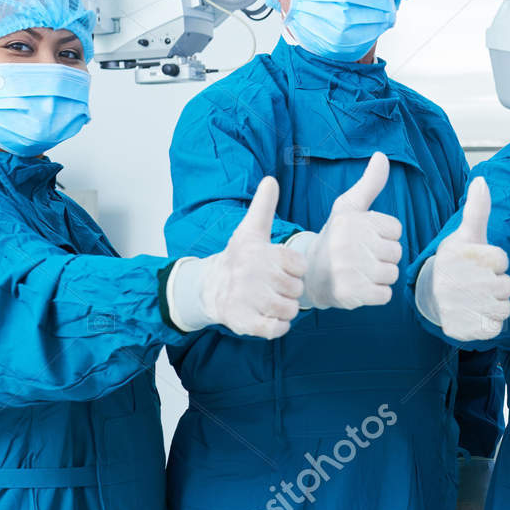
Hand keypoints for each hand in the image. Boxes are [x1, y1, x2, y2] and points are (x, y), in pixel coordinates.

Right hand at [178, 176, 306, 338]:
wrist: (210, 287)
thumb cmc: (239, 258)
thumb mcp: (251, 230)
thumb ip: (263, 207)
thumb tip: (270, 179)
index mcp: (260, 252)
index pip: (300, 266)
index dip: (294, 270)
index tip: (280, 268)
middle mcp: (252, 274)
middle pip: (296, 289)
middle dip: (289, 290)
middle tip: (274, 286)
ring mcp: (247, 299)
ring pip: (289, 310)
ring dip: (285, 309)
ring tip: (271, 300)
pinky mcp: (243, 322)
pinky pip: (276, 329)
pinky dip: (277, 326)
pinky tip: (268, 316)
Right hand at [302, 152, 402, 309]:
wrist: (309, 276)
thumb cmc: (336, 238)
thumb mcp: (348, 207)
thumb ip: (370, 183)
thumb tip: (382, 155)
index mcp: (350, 220)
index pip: (395, 229)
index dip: (384, 236)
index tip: (364, 239)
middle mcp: (346, 243)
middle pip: (396, 252)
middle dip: (384, 257)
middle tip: (362, 258)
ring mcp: (347, 269)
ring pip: (392, 274)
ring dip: (381, 276)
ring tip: (361, 272)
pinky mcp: (350, 293)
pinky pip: (385, 295)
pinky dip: (377, 294)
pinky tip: (360, 287)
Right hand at [422, 178, 509, 341]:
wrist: (431, 293)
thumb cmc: (457, 260)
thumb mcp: (467, 234)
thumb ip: (478, 210)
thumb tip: (481, 180)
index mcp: (459, 256)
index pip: (502, 260)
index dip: (498, 262)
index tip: (482, 262)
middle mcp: (454, 282)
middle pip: (507, 286)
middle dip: (500, 284)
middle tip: (482, 281)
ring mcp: (456, 308)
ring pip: (504, 309)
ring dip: (498, 304)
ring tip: (481, 297)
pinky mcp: (460, 329)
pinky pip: (494, 328)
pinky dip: (491, 322)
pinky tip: (477, 313)